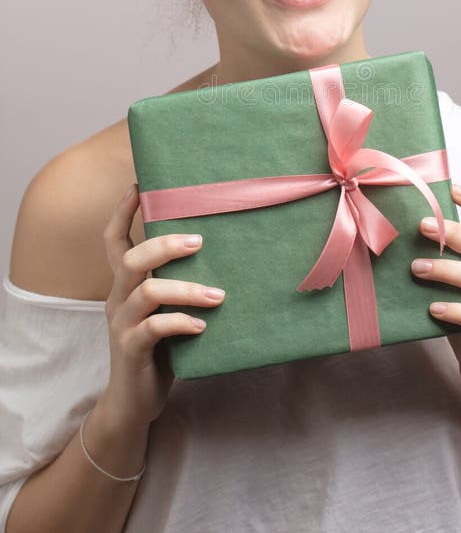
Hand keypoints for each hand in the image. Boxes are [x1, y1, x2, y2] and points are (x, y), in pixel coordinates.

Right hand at [101, 183, 224, 427]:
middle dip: (164, 245)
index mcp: (124, 284)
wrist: (135, 403)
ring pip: (148, 293)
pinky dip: (181, 322)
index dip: (121, 211)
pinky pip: (154, 329)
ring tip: (219, 296)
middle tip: (199, 241)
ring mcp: (122, 325)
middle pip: (131, 259)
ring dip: (187, 290)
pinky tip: (202, 326)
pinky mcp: (131, 350)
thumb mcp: (164, 310)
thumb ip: (177, 283)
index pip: (113, 240)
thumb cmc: (159, 348)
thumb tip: (220, 250)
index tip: (138, 185)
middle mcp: (117, 298)